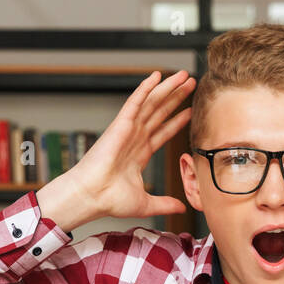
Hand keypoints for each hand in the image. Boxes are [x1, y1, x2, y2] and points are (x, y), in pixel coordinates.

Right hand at [38, 70, 194, 230]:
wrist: (92, 196)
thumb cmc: (109, 199)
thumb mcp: (146, 203)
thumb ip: (165, 203)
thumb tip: (182, 207)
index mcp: (139, 153)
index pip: (163, 132)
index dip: (177, 121)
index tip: (190, 110)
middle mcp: (134, 138)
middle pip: (160, 112)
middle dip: (176, 98)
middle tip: (191, 84)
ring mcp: (128, 129)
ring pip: (152, 103)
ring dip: (167, 88)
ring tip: (183, 76)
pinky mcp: (120, 125)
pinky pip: (135, 102)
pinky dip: (145, 88)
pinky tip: (156, 76)